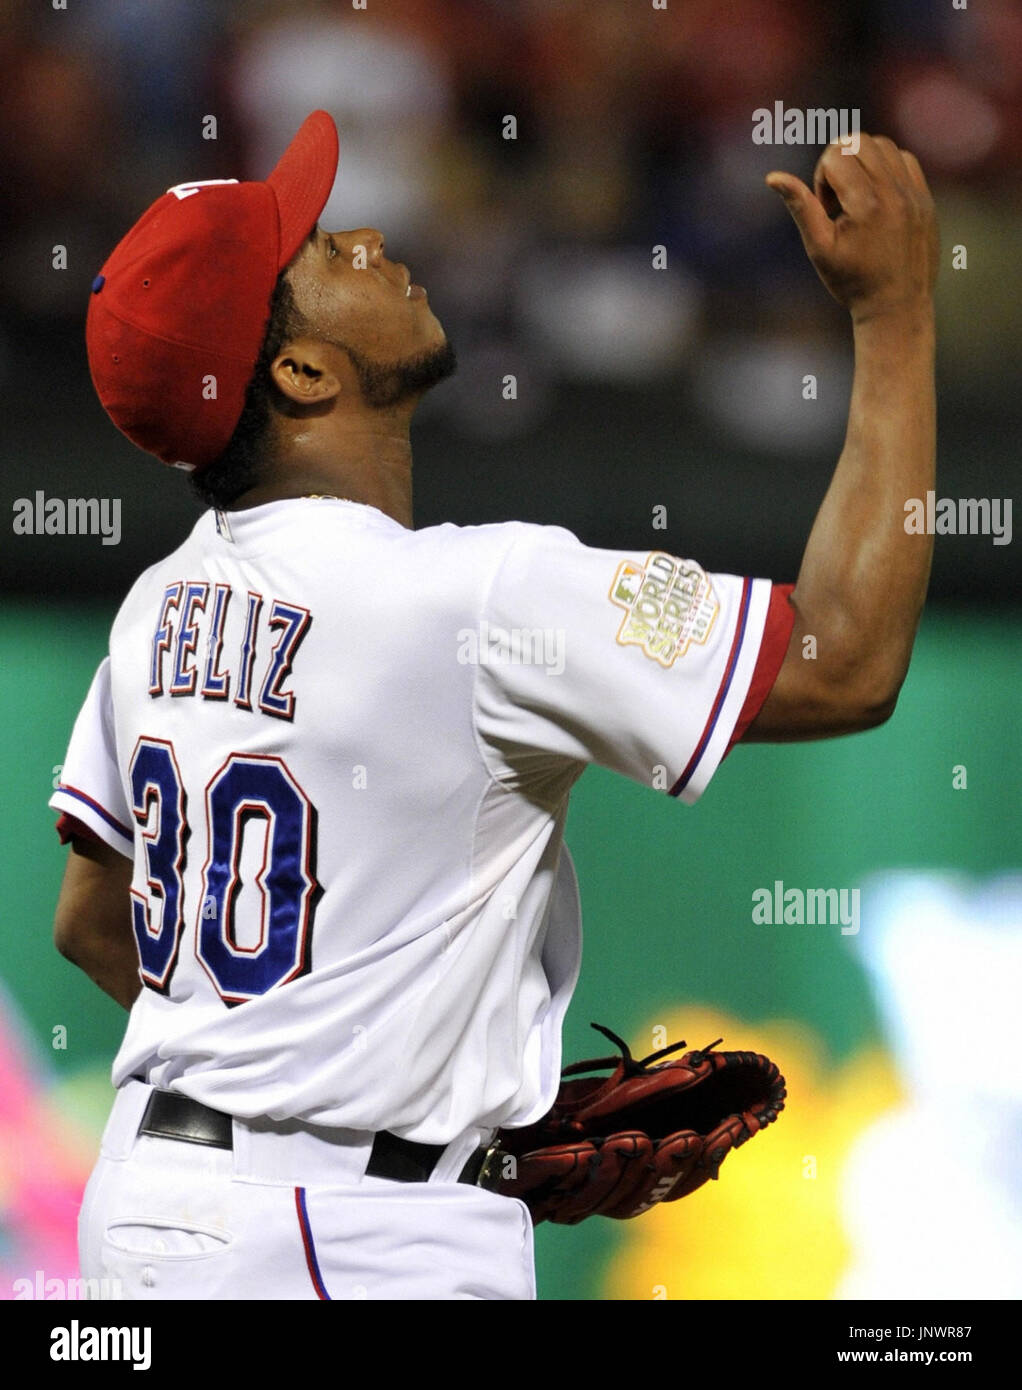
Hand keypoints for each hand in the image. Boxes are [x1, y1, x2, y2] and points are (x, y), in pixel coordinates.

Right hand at [766, 133, 938, 321]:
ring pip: (884, 145)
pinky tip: (876, 198)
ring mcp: (914, 194)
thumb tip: (772, 177)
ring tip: (857, 199)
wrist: (896, 307)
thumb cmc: (852, 282)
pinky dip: (886, 168)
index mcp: (866, 204)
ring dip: (862, 162)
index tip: (827, 208)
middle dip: (840, 163)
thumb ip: (800, 207)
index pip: (837, 154)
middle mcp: (893, 193)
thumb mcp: (819, 248)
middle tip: (838, 201)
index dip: (822, 176)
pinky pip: (905, 159)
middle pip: (859, 141)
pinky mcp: (925, 199)